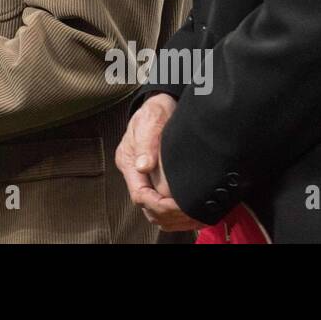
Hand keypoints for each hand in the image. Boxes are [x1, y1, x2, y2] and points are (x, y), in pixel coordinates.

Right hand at [117, 94, 207, 231]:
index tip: (175, 206)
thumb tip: (142, 165)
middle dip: (167, 215)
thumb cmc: (155, 110)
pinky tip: (191, 210)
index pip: (139, 194)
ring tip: (192, 216)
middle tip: (190, 215)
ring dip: (172, 216)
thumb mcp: (150, 121)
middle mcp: (134, 171)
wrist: (162, 103)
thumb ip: (147, 142)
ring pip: (154, 209)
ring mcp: (144, 175)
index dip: (157, 205)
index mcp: (128, 160)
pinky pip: (163, 203)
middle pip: (147, 207)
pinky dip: (176, 211)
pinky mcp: (156, 176)